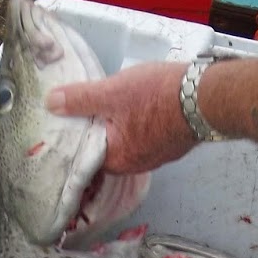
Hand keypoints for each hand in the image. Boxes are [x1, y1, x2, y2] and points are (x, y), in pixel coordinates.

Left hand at [46, 61, 196, 174]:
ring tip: (114, 103)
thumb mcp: (112, 92)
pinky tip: (142, 106)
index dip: (77, 136)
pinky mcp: (174, 144)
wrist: (206, 96)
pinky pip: (149, 137)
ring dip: (122, 126)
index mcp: (117, 159)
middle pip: (107, 149)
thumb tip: (51, 103)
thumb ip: (80, 99)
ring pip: (129, 142)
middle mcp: (136, 165)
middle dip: (100, 130)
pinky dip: (142, 124)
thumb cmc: (157, 96)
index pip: (86, 155)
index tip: (69, 121)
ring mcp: (158, 156)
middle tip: (89, 107)